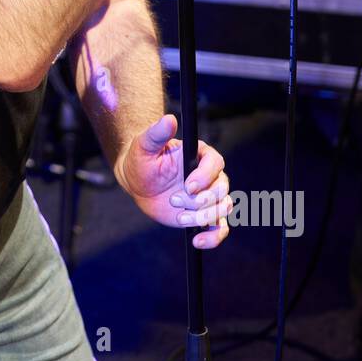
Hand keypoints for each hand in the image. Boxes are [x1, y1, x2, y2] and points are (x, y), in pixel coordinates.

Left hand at [116, 112, 230, 248]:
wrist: (138, 181)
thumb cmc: (142, 159)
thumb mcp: (145, 145)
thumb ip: (157, 133)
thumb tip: (169, 119)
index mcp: (200, 156)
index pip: (216, 163)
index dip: (205, 176)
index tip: (188, 185)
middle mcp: (209, 176)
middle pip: (222, 188)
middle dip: (202, 199)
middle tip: (176, 200)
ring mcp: (209, 197)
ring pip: (223, 208)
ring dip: (203, 217)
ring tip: (180, 218)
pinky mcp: (204, 215)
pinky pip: (219, 228)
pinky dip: (213, 237)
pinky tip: (197, 241)